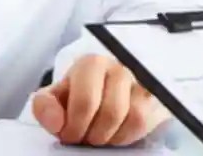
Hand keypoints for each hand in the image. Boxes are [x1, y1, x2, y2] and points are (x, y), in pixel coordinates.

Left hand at [31, 55, 169, 145]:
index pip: (86, 101)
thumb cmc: (79, 94)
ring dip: (113, 136)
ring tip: (101, 135)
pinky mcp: (157, 95)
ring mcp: (142, 80)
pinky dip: (128, 136)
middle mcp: (119, 67)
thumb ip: (45, 107)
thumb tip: (56, 121)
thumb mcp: (56, 99)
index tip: (69, 134)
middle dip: (94, 134)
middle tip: (85, 138)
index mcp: (91, 64)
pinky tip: (116, 133)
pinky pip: (146, 123)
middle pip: (112, 112)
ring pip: (133, 118)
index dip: (75, 126)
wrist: (104, 90)